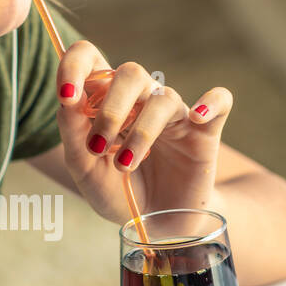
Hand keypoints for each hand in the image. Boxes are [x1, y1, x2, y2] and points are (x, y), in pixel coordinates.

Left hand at [55, 41, 232, 224]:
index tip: (66, 96)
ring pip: (163, 97)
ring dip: (141, 132)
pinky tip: (197, 118)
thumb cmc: (118, 193)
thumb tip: (67, 100)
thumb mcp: (85, 170)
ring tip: (125, 165)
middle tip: (98, 147)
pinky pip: (219, 101)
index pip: (90, 59)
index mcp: (105, 101)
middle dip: (110, 109)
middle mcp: (140, 100)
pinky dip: (211, 103)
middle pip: (130, 72)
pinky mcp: (204, 132)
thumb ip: (73, 134)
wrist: (155, 226)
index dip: (74, 66)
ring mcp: (174, 114)